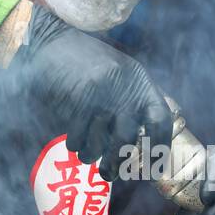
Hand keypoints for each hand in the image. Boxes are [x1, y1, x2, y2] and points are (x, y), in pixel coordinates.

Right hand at [17, 5, 172, 180]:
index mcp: (140, 83)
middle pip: (127, 140)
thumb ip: (134, 99)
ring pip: (100, 142)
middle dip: (117, 162)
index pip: (160, 120)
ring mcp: (101, 95)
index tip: (153, 168)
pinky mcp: (78, 100)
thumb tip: (144, 138)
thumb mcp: (121, 73)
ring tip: (88, 159)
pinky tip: (74, 144)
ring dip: (92, 156)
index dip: (159, 148)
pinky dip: (75, 145)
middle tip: (110, 175)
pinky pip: (78, 136)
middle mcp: (124, 90)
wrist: (53, 40)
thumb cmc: (88, 60)